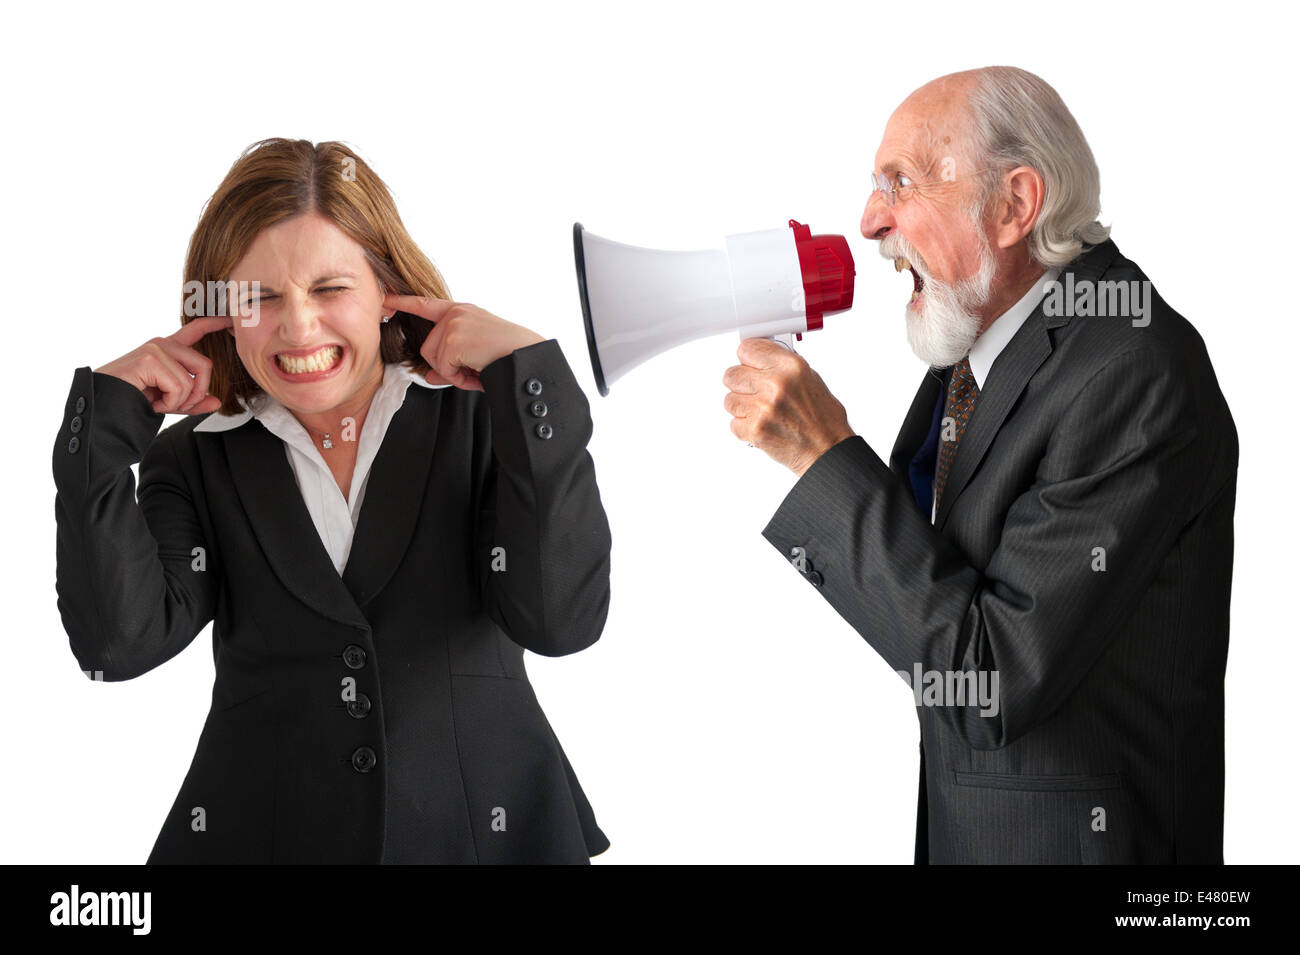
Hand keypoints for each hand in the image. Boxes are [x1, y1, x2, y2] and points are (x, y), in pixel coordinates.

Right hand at [94, 315, 233, 414]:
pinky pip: (179, 387)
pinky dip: (169, 403)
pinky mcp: (149, 359)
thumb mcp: (169, 400)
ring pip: (192, 380)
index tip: (230, 318)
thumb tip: (216, 402)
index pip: (195, 330)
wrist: (102, 404)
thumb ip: (193, 401)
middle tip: (176, 404)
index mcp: (168, 349)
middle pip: (205, 365)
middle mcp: (163, 344)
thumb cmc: (131, 398)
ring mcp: (155, 349)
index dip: (214, 323)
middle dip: (196, 393)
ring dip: (180, 401)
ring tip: (158, 402)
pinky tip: (152, 402)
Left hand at [384, 294, 545, 391]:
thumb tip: (429, 377)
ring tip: (479, 369)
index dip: (404, 301)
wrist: (527, 356)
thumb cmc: (509, 355)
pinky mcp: (453, 340)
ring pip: (434, 360)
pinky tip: (478, 371)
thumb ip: (450, 363)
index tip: (386, 298)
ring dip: (455, 372)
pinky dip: (460, 378)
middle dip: (448, 366)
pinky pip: (444, 369)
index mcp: (462, 312)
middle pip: (428, 348)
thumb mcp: (476, 355)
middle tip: (474, 369)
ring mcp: (453, 325)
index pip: (426, 305)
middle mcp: (455, 314)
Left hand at [723, 338, 854, 476]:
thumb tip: (760, 358)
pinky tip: (763, 425)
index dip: (747, 357)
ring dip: (742, 406)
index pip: (747, 349)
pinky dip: (745, 426)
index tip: (748, 362)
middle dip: (741, 383)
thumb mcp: (810, 379)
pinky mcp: (754, 429)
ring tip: (761, 411)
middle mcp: (776, 384)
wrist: (827, 450)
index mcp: (791, 367)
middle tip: (754, 390)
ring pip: (729, 399)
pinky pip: (733, 422)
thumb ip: (782, 366)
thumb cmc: (823, 419)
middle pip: (732, 374)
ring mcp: (763, 408)